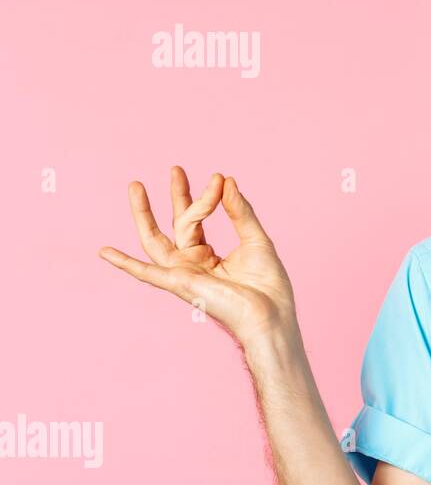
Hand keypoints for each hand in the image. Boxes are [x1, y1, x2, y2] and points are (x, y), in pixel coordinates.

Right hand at [99, 167, 296, 344]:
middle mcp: (192, 263)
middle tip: (176, 169)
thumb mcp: (255, 239)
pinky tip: (105, 252)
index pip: (200, 218)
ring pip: (155, 240)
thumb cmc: (268, 285)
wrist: (271, 315)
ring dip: (143, 214)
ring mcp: (183, 273)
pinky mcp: (180, 284)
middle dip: (175, 196)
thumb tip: (226, 179)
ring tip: (136, 185)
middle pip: (177, 224)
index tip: (219, 178)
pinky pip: (147, 273)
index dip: (209, 196)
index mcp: (208, 256)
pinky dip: (125, 264)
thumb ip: (239, 211)